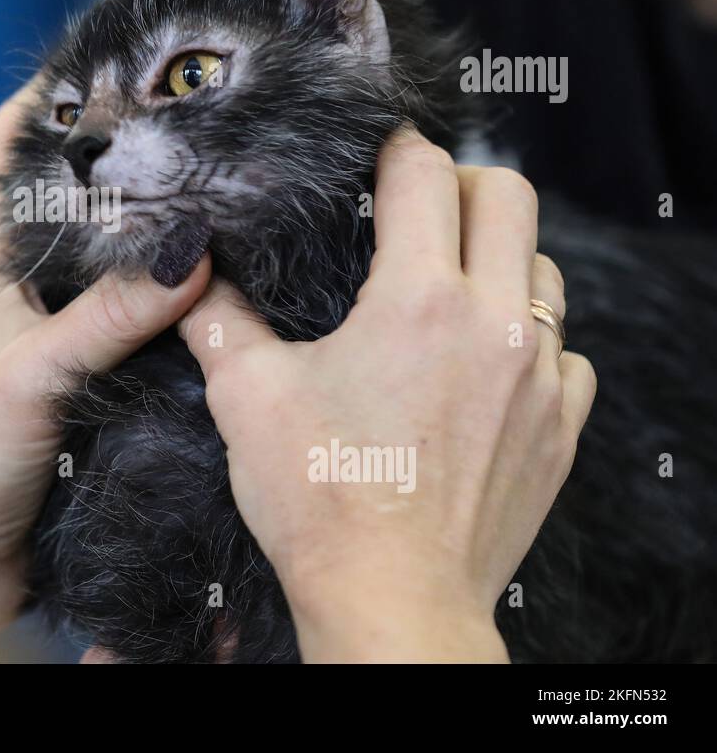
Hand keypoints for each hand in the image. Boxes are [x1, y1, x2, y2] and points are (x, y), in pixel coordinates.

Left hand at [0, 81, 210, 641]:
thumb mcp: (29, 379)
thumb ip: (107, 321)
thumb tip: (189, 259)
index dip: (31, 108)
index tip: (89, 69)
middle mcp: (25, 308)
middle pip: (72, 217)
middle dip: (125, 180)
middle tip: (194, 147)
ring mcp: (56, 357)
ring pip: (113, 287)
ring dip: (158, 263)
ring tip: (228, 227)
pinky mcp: (85, 409)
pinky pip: (140, 354)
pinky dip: (176, 337)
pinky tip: (220, 332)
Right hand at [176, 129, 595, 661]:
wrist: (392, 603)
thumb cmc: (320, 500)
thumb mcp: (247, 396)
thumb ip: (217, 317)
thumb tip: (188, 270)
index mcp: (418, 300)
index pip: (425, 172)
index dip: (395, 149)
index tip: (375, 158)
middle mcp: (494, 323)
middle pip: (511, 194)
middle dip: (461, 184)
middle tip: (415, 211)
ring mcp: (539, 376)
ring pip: (545, 271)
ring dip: (499, 260)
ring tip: (445, 290)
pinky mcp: (560, 426)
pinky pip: (565, 351)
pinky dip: (528, 340)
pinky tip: (480, 368)